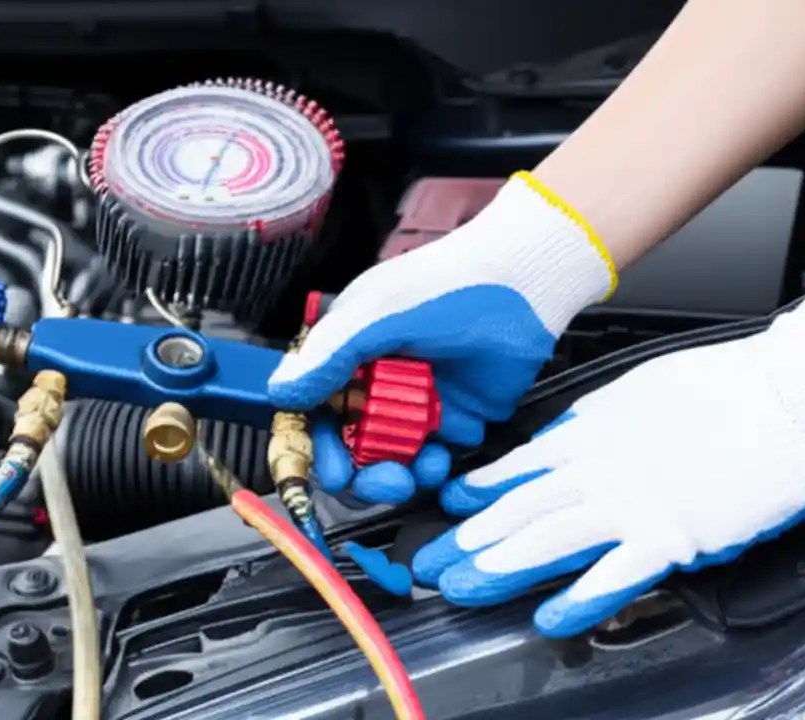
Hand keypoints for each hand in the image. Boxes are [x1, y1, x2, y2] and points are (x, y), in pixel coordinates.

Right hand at [269, 172, 616, 503]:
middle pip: (348, 445)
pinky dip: (432, 467)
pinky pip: (430, 459)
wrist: (523, 288)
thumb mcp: (376, 314)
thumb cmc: (447, 286)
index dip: (316, 445)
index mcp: (345, 352)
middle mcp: (373, 380)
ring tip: (416, 470)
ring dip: (396, 475)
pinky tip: (440, 456)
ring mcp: (411, 402)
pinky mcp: (451, 419)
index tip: (331, 469)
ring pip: (387, 459)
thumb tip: (281, 392)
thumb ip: (328, 355)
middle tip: (376, 480)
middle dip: (358, 472)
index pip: (312, 410)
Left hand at [412, 281, 804, 636]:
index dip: (482, 489)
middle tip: (431, 561)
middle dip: (470, 537)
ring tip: (461, 586)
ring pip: (549, 540)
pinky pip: (615, 575)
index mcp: (597, 428)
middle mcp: (603, 467)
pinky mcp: (674, 534)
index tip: (450, 505)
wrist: (795, 391)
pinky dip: (580, 599)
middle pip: (520, 508)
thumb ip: (601, 417)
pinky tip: (547, 617)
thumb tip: (570, 432)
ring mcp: (634, 502)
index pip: (522, 465)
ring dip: (500, 566)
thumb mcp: (645, 386)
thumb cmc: (734, 384)